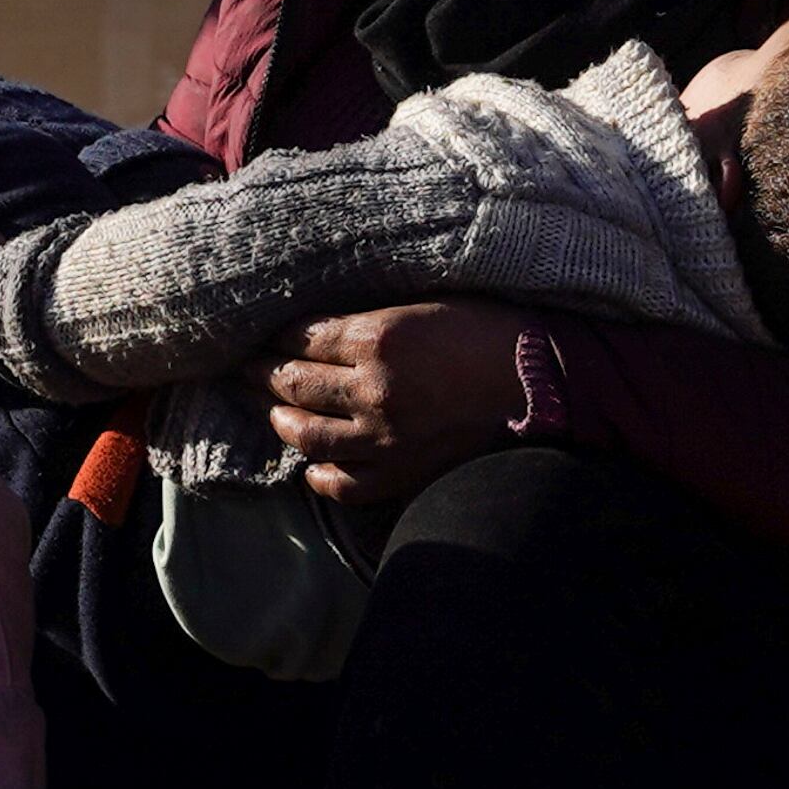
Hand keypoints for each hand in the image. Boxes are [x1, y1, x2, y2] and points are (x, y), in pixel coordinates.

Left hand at [252, 301, 532, 506]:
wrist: (546, 386)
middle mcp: (372, 389)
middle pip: (292, 382)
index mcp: (379, 335)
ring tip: (273, 408)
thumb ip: (374, 318)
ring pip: (306, 434)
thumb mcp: (429, 304)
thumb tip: (325, 329)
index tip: (259, 332)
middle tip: (242, 365)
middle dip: (260, 372)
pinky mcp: (402, 472)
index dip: (274, 335)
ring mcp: (384, 438)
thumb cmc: (494, 333)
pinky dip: (318, 474)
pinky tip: (311, 463)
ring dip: (281, 419)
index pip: (301, 337)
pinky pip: (342, 483)